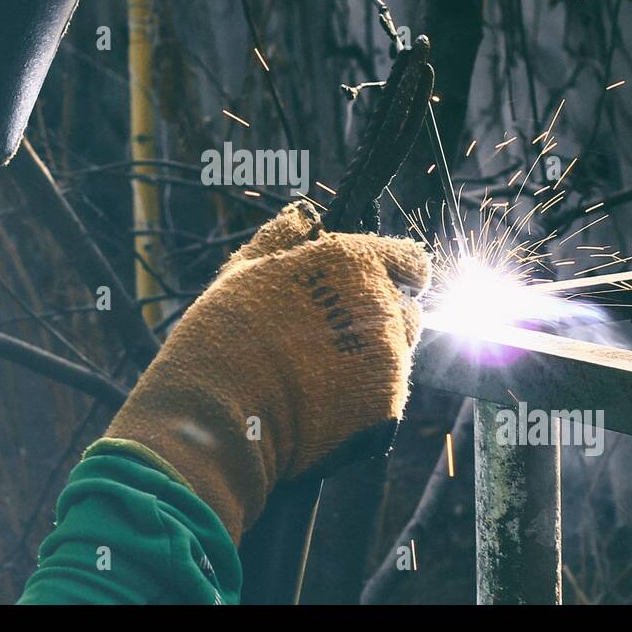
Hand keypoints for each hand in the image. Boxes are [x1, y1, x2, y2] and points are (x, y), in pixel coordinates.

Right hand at [102, 202, 430, 541]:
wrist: (222, 414)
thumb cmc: (224, 336)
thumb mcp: (243, 270)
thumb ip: (282, 237)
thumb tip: (304, 216)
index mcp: (351, 262)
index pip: (410, 259)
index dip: (395, 271)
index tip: (375, 284)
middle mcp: (380, 302)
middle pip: (404, 306)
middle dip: (379, 316)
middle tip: (332, 334)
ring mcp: (389, 355)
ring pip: (398, 349)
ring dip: (374, 354)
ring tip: (322, 369)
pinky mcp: (388, 401)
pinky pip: (387, 392)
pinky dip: (365, 394)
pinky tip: (323, 399)